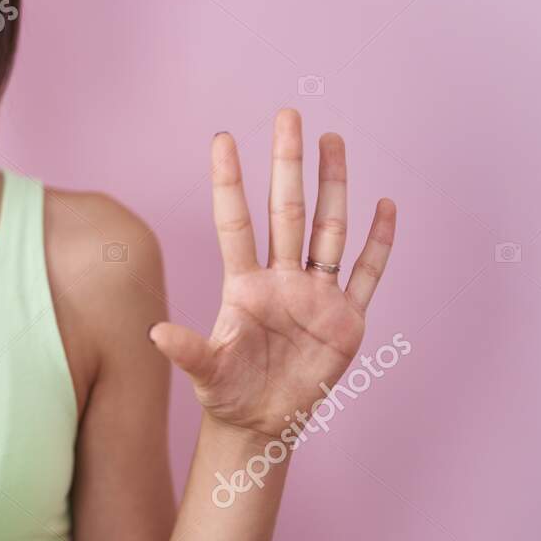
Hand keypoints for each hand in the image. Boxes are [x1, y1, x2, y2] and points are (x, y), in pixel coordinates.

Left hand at [147, 109, 396, 440]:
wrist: (262, 424)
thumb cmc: (227, 393)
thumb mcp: (205, 372)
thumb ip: (186, 350)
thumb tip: (155, 333)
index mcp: (244, 286)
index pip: (235, 222)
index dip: (229, 182)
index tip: (222, 138)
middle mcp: (281, 280)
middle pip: (287, 211)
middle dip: (288, 164)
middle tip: (288, 115)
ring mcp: (316, 296)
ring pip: (328, 231)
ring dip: (333, 187)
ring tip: (334, 141)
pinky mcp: (346, 321)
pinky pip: (366, 275)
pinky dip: (378, 243)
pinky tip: (385, 205)